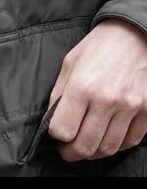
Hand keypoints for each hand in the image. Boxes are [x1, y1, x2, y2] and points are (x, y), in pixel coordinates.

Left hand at [46, 17, 146, 160]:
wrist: (134, 35)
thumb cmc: (99, 47)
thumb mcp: (69, 64)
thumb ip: (60, 94)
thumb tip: (52, 119)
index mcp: (82, 87)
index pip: (63, 130)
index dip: (56, 136)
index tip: (56, 134)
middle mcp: (107, 100)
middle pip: (86, 145)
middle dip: (72, 153)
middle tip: (67, 150)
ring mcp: (130, 108)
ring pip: (109, 147)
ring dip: (94, 152)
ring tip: (86, 145)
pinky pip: (131, 140)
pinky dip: (117, 144)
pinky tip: (107, 136)